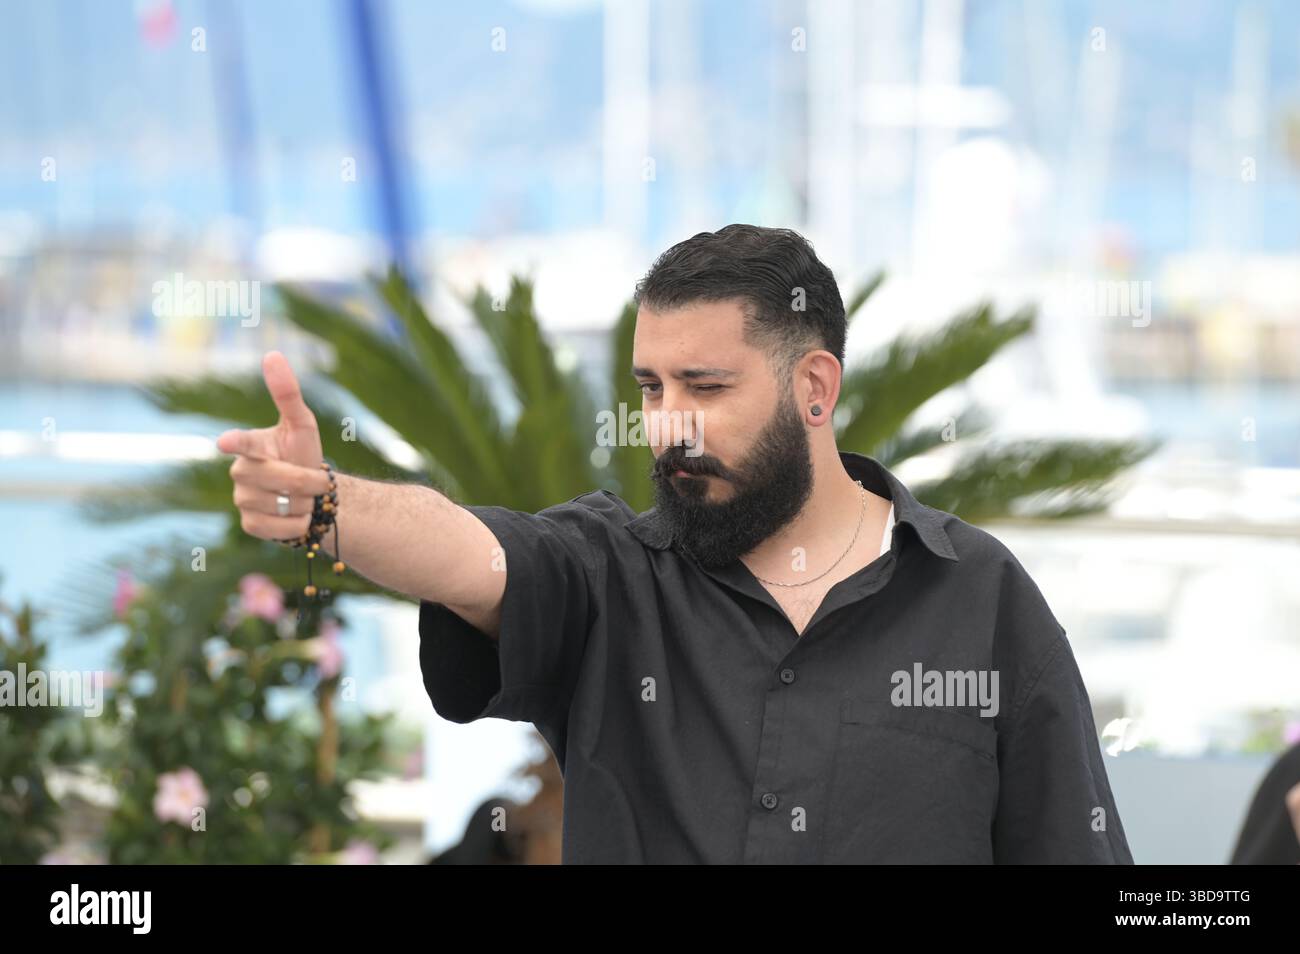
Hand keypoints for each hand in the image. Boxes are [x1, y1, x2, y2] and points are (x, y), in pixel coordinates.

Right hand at [216, 351, 333, 541]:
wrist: (312, 496)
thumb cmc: (303, 454)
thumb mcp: (302, 425)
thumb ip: (288, 394)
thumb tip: (272, 354)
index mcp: (252, 446)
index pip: (244, 443)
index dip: (237, 443)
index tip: (225, 441)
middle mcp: (241, 472)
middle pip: (282, 479)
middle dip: (308, 482)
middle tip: (316, 482)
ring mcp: (242, 500)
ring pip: (283, 506)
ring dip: (304, 504)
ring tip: (300, 498)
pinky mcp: (250, 525)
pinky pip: (280, 529)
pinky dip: (298, 525)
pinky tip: (294, 516)